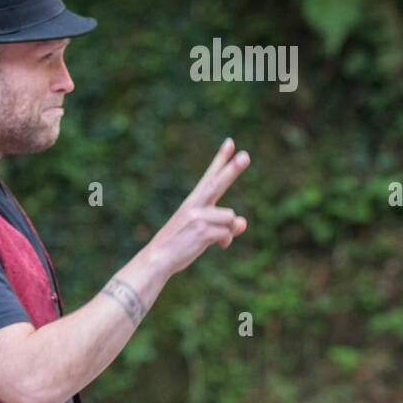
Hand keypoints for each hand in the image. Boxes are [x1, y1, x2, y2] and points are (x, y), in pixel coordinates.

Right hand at [145, 138, 249, 276]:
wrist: (157, 259)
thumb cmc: (178, 245)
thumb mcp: (201, 231)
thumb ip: (224, 224)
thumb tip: (243, 223)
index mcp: (192, 203)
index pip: (209, 177)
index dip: (220, 159)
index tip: (230, 142)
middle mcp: (194, 206)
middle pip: (218, 183)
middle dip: (232, 169)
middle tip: (246, 155)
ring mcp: (198, 218)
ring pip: (230, 217)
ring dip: (228, 230)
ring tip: (215, 239)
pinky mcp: (202, 231)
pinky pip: (227, 232)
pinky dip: (226, 241)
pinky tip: (219, 246)